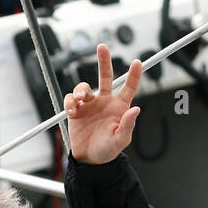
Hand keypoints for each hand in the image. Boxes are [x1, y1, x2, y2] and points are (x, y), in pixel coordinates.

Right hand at [63, 44, 142, 163]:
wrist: (90, 160)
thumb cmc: (108, 150)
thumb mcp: (120, 140)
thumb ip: (128, 125)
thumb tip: (136, 109)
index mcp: (119, 107)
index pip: (128, 87)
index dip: (134, 75)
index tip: (138, 62)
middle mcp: (105, 102)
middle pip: (105, 76)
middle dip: (104, 61)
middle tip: (102, 47)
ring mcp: (90, 105)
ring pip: (84, 87)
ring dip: (81, 90)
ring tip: (80, 99)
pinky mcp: (76, 110)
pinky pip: (70, 99)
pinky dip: (70, 102)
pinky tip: (72, 110)